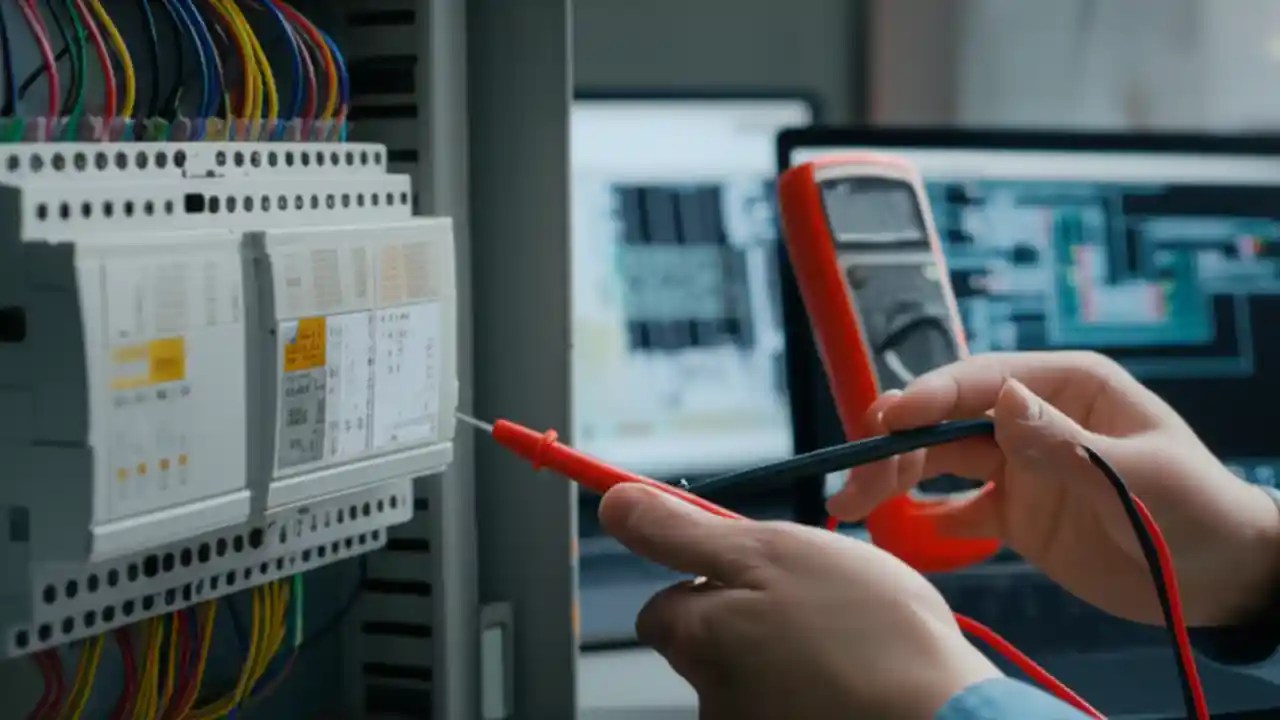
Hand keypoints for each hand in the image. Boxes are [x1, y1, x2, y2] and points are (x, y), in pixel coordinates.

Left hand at [599, 483, 1000, 719]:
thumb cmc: (871, 634)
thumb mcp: (772, 552)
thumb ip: (685, 532)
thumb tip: (613, 504)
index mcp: (698, 639)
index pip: (665, 605)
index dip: (712, 579)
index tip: (762, 573)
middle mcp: (710, 699)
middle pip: (709, 644)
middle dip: (752, 621)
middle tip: (818, 607)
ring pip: (754, 676)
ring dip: (790, 656)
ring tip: (851, 646)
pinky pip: (791, 704)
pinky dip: (818, 692)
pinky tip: (859, 682)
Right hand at [829, 351, 1279, 627]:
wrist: (1220, 578)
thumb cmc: (1196, 510)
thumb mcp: (1138, 474)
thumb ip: (1065, 443)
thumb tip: (1002, 399)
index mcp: (1065, 386)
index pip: (982, 379)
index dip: (929, 395)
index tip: (885, 417)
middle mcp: (1031, 417)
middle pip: (946, 421)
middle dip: (895, 445)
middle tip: (854, 480)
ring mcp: (1018, 465)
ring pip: (940, 462)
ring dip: (894, 480)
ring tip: (850, 505)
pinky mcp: (1013, 513)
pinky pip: (957, 512)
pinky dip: (925, 520)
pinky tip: (899, 531)